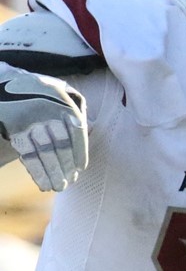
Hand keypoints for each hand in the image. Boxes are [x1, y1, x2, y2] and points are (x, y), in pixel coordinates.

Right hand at [0, 64, 87, 191]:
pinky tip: (43, 183)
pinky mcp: (15, 129)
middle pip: (60, 146)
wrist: (11, 83)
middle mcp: (48, 113)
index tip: (80, 169)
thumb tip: (91, 129)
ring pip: (44, 152)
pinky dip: (36, 171)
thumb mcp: (64, 93)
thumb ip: (78, 109)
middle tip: (69, 183)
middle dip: (65, 167)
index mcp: (64, 104)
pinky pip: (27, 153)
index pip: (77, 132)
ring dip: (52, 173)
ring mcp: (30, 122)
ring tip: (58, 187)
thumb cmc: (45, 92)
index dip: (80, 153)